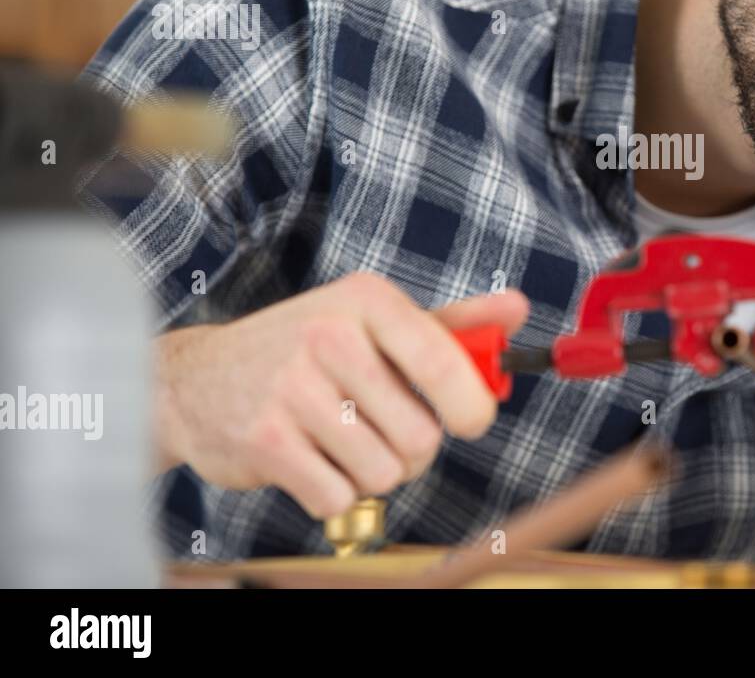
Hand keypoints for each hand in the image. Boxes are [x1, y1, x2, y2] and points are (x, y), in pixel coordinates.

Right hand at [155, 273, 528, 517]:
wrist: (194, 380)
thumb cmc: (304, 348)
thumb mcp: (372, 321)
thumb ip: (450, 323)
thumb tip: (517, 309)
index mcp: (367, 300)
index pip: (445, 362)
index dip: (472, 406)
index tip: (470, 421)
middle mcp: (329, 336)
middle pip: (422, 436)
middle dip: (413, 450)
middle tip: (383, 432)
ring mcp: (292, 389)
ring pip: (385, 472)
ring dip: (373, 473)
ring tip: (342, 444)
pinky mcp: (264, 441)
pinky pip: (339, 497)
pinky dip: (334, 493)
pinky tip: (310, 461)